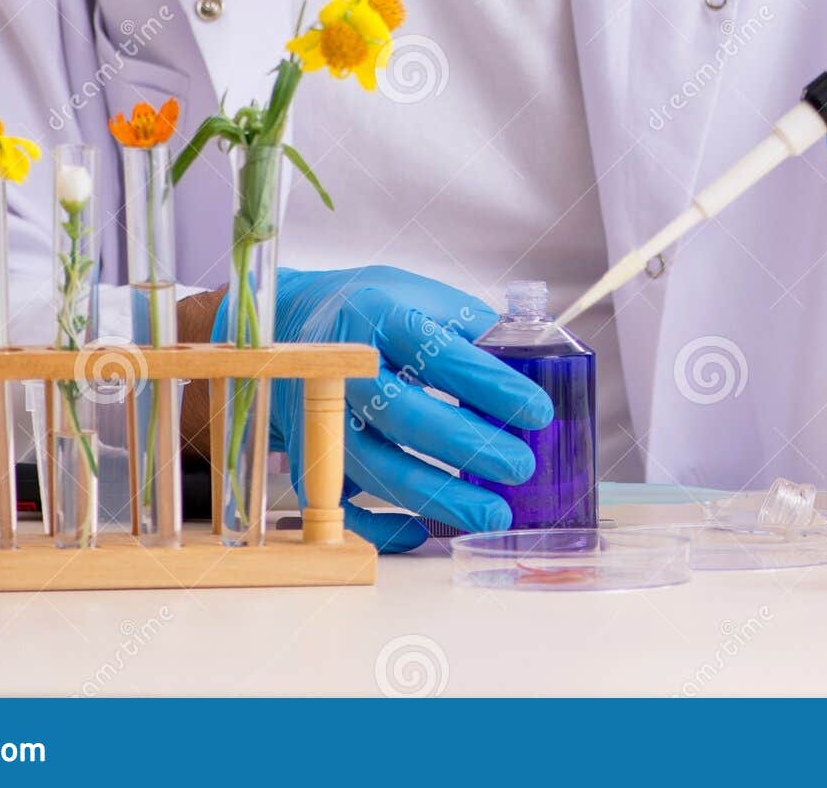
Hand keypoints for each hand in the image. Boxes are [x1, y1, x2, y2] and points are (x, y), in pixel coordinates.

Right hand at [215, 265, 551, 551]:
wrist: (288, 324)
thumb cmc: (372, 310)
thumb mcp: (421, 295)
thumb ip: (473, 327)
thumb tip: (532, 361)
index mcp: (379, 318)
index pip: (440, 354)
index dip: (490, 385)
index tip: (538, 410)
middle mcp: (344, 369)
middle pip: (404, 416)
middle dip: (467, 446)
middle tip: (521, 466)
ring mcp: (320, 418)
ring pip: (376, 468)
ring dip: (438, 498)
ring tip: (493, 514)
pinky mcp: (308, 458)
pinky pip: (342, 506)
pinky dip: (381, 526)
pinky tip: (426, 532)